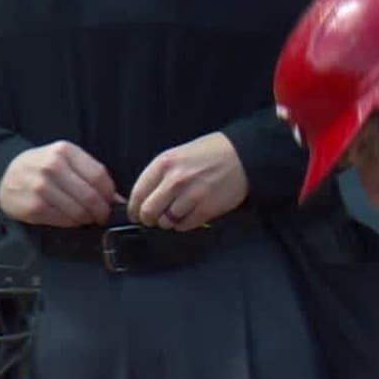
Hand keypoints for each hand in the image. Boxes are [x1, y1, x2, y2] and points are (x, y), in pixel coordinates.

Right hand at [0, 141, 122, 227]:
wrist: (5, 174)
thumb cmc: (42, 167)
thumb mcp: (65, 159)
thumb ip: (90, 174)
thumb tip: (117, 199)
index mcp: (64, 151)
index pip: (99, 175)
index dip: (109, 193)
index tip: (112, 202)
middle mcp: (51, 167)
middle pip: (90, 195)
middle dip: (101, 210)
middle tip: (102, 216)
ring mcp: (40, 187)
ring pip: (78, 210)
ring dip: (87, 218)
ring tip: (86, 218)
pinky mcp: (32, 207)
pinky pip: (62, 220)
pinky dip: (72, 223)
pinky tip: (70, 220)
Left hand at [127, 132, 249, 231]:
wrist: (243, 155)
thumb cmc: (210, 153)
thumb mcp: (179, 154)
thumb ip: (160, 174)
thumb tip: (145, 198)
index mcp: (164, 163)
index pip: (137, 194)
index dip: (134, 208)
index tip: (137, 214)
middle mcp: (175, 180)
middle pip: (148, 212)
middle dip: (149, 219)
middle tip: (154, 218)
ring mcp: (191, 196)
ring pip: (166, 221)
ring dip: (168, 221)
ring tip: (178, 212)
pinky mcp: (206, 209)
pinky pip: (184, 226)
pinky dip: (183, 224)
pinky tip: (190, 214)